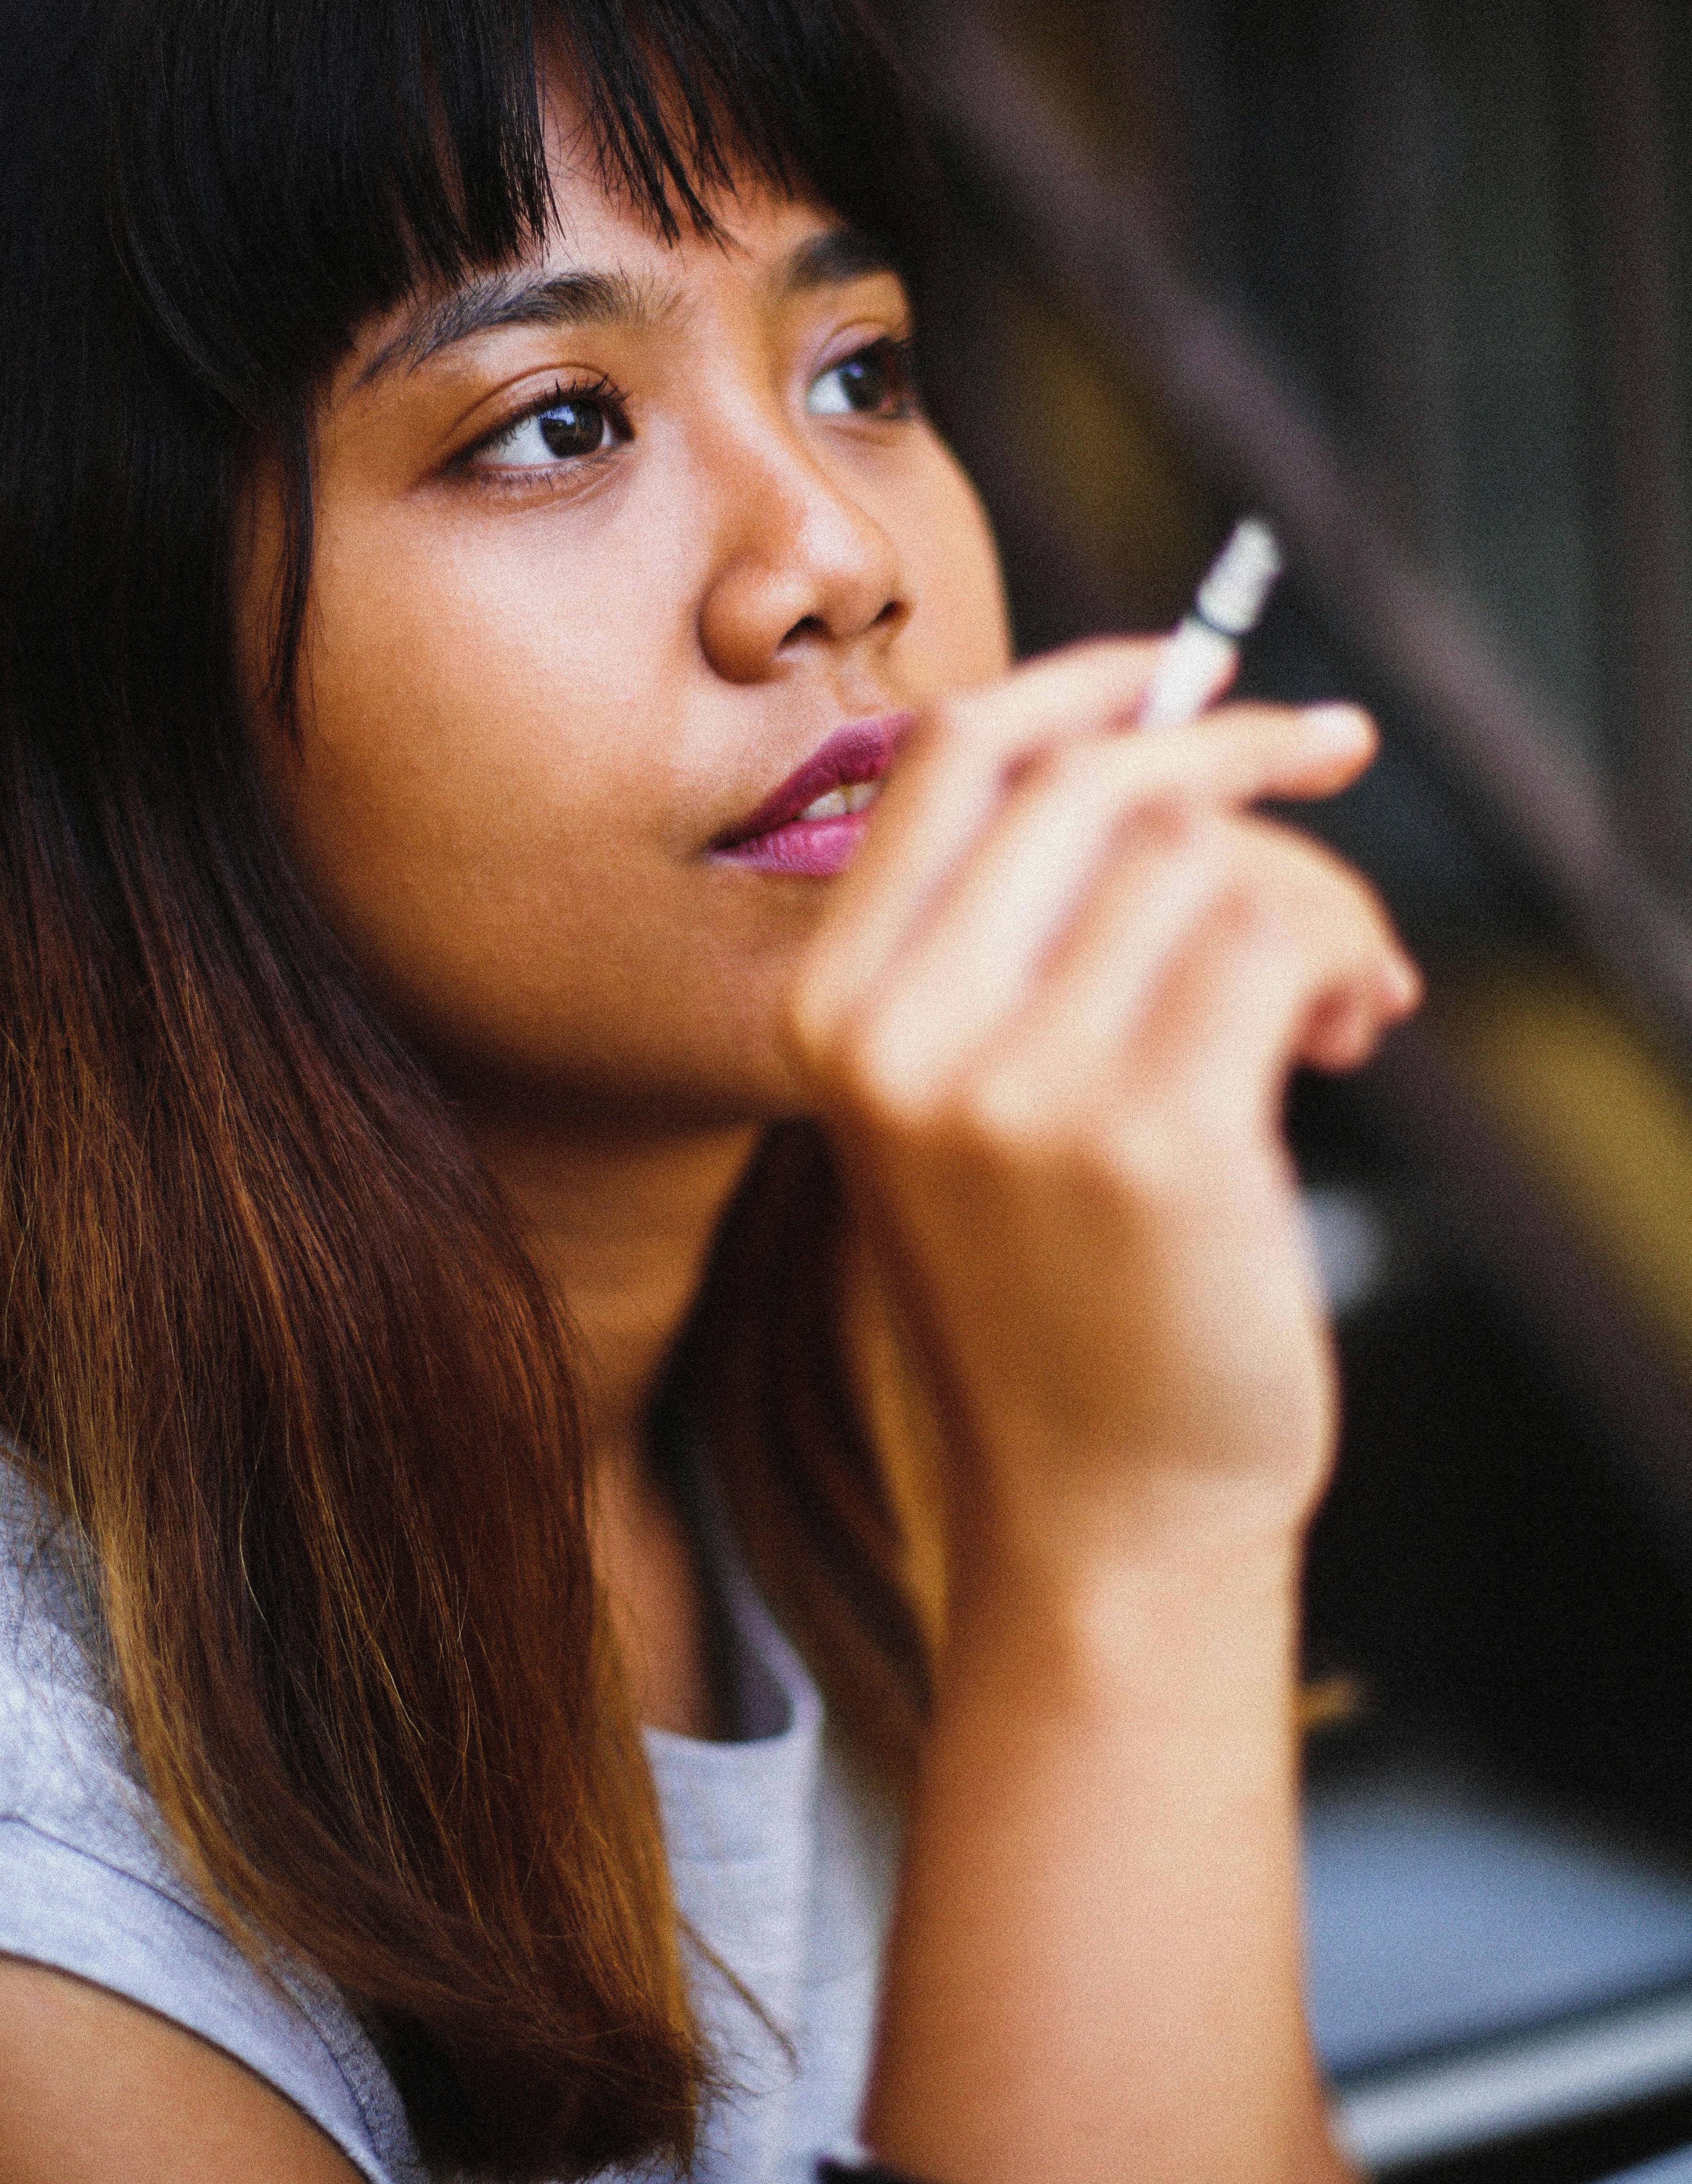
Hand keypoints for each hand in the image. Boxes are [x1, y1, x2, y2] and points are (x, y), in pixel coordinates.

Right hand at [788, 641, 1419, 1602]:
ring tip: (1338, 992)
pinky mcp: (1150, 1140)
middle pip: (1090, 780)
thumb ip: (1028, 935)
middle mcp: (900, 1042)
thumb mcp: (979, 1102)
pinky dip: (1342, 954)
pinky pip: (1274, 938)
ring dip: (1310, 892)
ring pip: (1203, 858)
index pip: (949, 759)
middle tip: (1329, 753)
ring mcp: (1015, 1091)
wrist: (1104, 1515)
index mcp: (834, 1016)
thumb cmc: (1066, 1295)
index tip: (1189, 668)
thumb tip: (1177, 746)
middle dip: (1236, 744)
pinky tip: (1349, 1027)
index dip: (1085, 683)